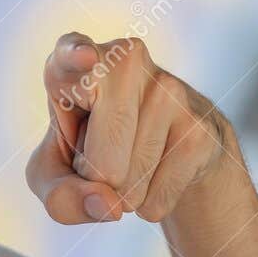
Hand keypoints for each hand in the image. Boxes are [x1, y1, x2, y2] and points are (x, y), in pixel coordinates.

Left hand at [27, 32, 234, 225]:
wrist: (171, 152)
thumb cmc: (94, 151)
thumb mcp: (56, 176)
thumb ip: (59, 195)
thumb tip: (107, 204)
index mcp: (75, 64)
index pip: (70, 52)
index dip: (75, 55)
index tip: (84, 56)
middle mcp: (125, 62)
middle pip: (100, 164)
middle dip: (98, 183)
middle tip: (103, 155)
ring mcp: (169, 90)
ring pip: (131, 184)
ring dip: (125, 194)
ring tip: (132, 158)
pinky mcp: (201, 126)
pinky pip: (159, 197)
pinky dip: (151, 204)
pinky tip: (158, 173)